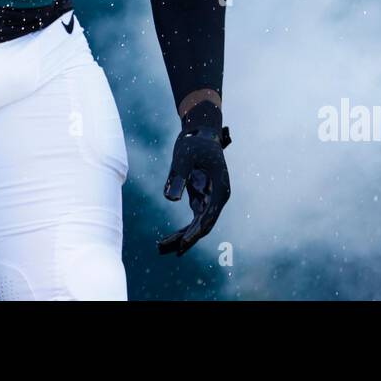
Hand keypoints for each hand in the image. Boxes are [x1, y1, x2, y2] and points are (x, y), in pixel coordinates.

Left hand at [157, 103, 231, 256]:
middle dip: (185, 240)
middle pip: (203, 226)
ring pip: (197, 225)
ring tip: (160, 249)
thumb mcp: (184, 156)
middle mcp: (217, 198)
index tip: (182, 245)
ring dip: (181, 237)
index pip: (209, 217)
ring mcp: (209, 199)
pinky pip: (192, 219)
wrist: (200, 130)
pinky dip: (181, 229)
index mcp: (220, 190)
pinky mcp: (200, 197)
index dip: (195, 233)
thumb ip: (178, 176)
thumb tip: (170, 200)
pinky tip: (168, 240)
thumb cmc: (194, 142)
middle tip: (165, 250)